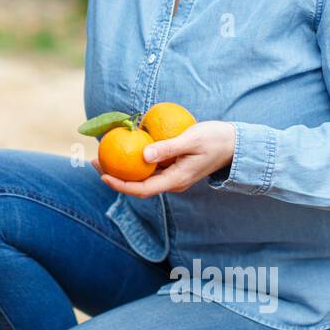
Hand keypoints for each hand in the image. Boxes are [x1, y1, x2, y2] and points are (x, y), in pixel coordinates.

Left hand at [92, 121, 235, 198]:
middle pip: (138, 185)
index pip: (142, 189)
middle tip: (94, 162)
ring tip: (103, 155)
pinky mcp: (173, 166)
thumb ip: (168, 148)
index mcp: (176, 180)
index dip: (120, 185)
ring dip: (123, 168)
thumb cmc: (215, 139)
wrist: (235, 144)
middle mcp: (172, 181)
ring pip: (143, 176)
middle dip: (114, 176)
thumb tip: (143, 156)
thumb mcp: (191, 140)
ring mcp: (172, 175)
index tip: (103, 176)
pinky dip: (135, 160)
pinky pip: (150, 167)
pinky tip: (125, 147)